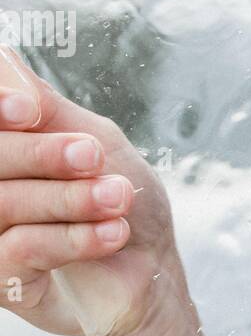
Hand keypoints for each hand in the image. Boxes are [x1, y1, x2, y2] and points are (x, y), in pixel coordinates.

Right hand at [0, 44, 186, 335]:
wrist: (151, 274)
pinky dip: (74, 237)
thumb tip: (5, 62)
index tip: (29, 110)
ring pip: (3, 202)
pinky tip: (113, 233)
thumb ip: (48, 107)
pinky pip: (21, 248)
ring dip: (70, 199)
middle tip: (93, 156)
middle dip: (43, 154)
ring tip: (119, 198)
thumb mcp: (97, 141)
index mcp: (8, 147)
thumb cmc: (121, 201)